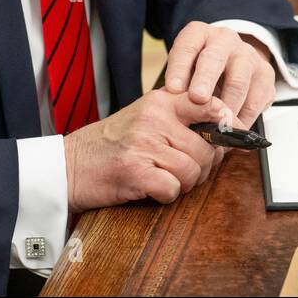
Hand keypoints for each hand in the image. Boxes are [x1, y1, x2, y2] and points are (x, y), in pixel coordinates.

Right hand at [62, 88, 232, 212]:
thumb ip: (180, 117)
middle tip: (185, 171)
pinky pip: (172, 189)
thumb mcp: (145, 117)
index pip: (206, 102)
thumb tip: (226, 126)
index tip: (227, 132)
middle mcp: (154, 119)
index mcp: (159, 101)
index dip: (224, 121)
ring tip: (165, 179)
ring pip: (192, 171)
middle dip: (203, 167)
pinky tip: (152, 189)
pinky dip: (166, 196)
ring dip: (184, 184)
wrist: (70, 165)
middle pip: (206, 148)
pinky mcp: (134, 172)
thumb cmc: (112, 144)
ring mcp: (143, 145)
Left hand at [163, 21, 276, 128]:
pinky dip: (243, 118)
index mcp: (199, 34)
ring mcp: (248, 55)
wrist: (229, 63)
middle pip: (215, 58)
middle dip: (206, 79)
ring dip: (226, 106)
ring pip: (239, 81)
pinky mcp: (265, 74)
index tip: (173, 89)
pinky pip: (256, 100)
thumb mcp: (182, 70)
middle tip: (198, 99)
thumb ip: (178, 84)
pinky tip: (232, 129)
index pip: (187, 46)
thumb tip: (175, 107)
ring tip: (215, 125)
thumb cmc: (198, 70)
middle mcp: (225, 40)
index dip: (179, 67)